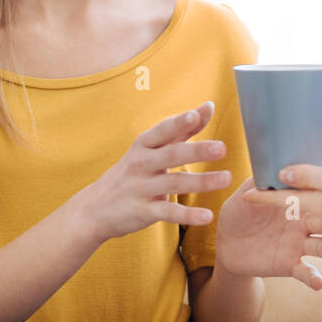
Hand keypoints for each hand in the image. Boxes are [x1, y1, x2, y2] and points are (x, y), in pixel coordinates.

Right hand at [75, 101, 231, 242]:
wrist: (94, 209)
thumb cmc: (132, 172)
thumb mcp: (151, 148)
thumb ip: (182, 129)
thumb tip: (208, 106)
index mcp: (144, 145)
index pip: (162, 131)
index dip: (178, 123)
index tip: (196, 114)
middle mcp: (141, 164)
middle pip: (170, 154)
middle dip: (196, 151)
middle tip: (222, 148)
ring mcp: (140, 188)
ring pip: (173, 183)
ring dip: (201, 182)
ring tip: (226, 178)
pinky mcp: (142, 211)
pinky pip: (168, 213)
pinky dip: (188, 215)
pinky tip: (208, 215)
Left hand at [215, 177, 321, 289]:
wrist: (226, 244)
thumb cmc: (239, 213)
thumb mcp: (246, 194)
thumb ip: (260, 182)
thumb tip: (271, 164)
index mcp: (296, 205)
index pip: (312, 199)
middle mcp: (302, 224)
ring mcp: (298, 245)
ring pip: (320, 247)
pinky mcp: (290, 265)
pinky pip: (305, 272)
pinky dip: (314, 278)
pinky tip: (320, 283)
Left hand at [243, 160, 321, 227]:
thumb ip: (309, 176)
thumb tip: (282, 172)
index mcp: (315, 204)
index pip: (280, 198)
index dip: (261, 194)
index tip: (242, 192)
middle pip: (291, 201)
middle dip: (276, 193)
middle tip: (260, 180)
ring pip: (307, 201)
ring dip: (295, 192)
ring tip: (283, 179)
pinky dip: (313, 188)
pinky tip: (315, 179)